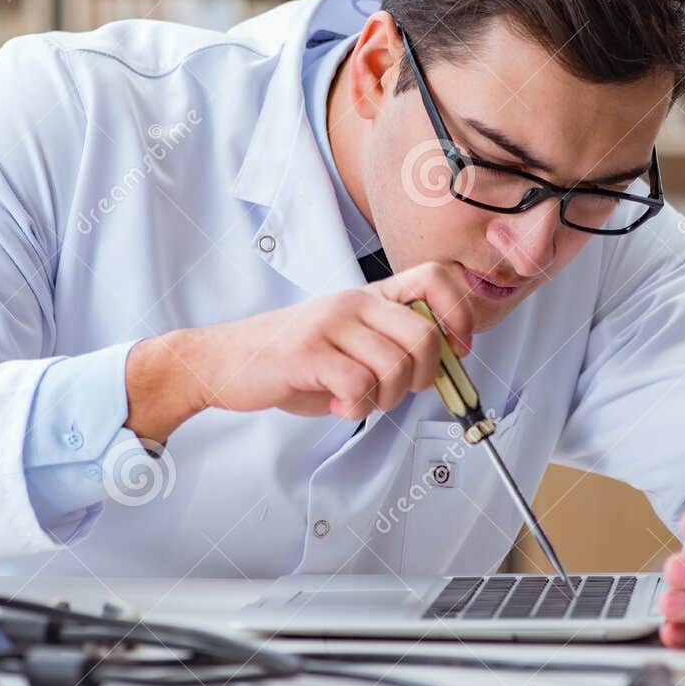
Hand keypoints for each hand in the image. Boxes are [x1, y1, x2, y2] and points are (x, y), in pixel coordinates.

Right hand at [125, 261, 474, 441]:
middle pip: (426, 335)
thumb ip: (390, 348)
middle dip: (423, 378)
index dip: (460, 315)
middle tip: (397, 391)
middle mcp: (353, 301)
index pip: (435, 278)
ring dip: (386, 399)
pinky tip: (337, 402)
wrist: (223, 361)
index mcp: (368, 296)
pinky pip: (360, 387)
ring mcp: (330, 324)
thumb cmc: (289, 359)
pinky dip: (356, 407)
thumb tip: (444, 371)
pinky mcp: (308, 352)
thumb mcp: (346, 343)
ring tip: (358, 398)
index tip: (456, 350)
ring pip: (396, 366)